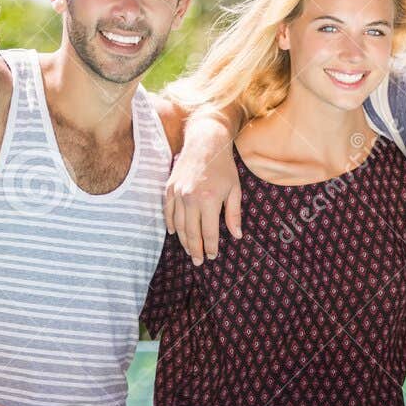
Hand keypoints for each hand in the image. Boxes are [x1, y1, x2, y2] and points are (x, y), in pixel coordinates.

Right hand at [164, 115, 241, 264]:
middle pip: (191, 232)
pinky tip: (174, 233)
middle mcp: (190, 198)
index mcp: (208, 200)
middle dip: (195, 249)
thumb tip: (237, 235)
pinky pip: (168, 212)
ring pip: (178, 225)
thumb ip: (234, 214)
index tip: (212, 256)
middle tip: (198, 262)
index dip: (210, 247)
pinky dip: (170, 224)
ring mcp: (177, 193)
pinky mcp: (169, 188)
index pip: (208, 232)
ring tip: (189, 251)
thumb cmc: (224, 167)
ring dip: (183, 240)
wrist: (205, 142)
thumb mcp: (235, 190)